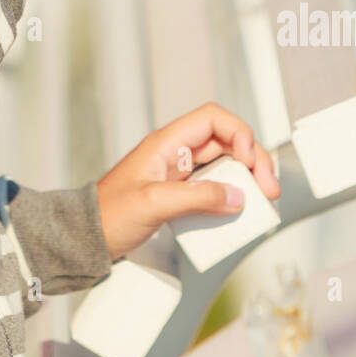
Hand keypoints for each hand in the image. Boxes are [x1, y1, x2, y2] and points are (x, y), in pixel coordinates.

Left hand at [95, 103, 280, 262]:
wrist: (86, 237)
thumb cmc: (109, 216)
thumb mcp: (153, 204)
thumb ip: (197, 197)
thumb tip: (237, 197)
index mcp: (166, 143)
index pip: (212, 119)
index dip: (238, 133)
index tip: (250, 161)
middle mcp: (175, 153)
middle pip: (225, 142)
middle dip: (253, 160)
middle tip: (268, 190)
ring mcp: (178, 174)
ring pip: (223, 165)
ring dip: (246, 178)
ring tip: (261, 201)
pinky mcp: (179, 194)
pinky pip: (213, 187)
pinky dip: (230, 195)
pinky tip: (237, 212)